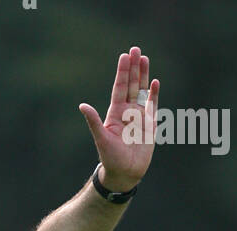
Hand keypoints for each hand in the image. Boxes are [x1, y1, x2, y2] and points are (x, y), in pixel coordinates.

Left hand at [79, 46, 159, 192]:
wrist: (124, 174)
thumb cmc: (110, 158)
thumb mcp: (101, 138)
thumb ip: (94, 121)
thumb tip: (82, 106)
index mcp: (115, 113)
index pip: (119, 88)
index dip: (122, 73)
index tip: (124, 56)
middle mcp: (128, 111)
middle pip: (132, 85)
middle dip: (133, 68)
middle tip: (135, 49)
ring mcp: (139, 116)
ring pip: (142, 91)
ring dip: (143, 75)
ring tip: (144, 58)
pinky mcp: (150, 124)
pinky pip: (153, 106)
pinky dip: (154, 94)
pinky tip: (154, 82)